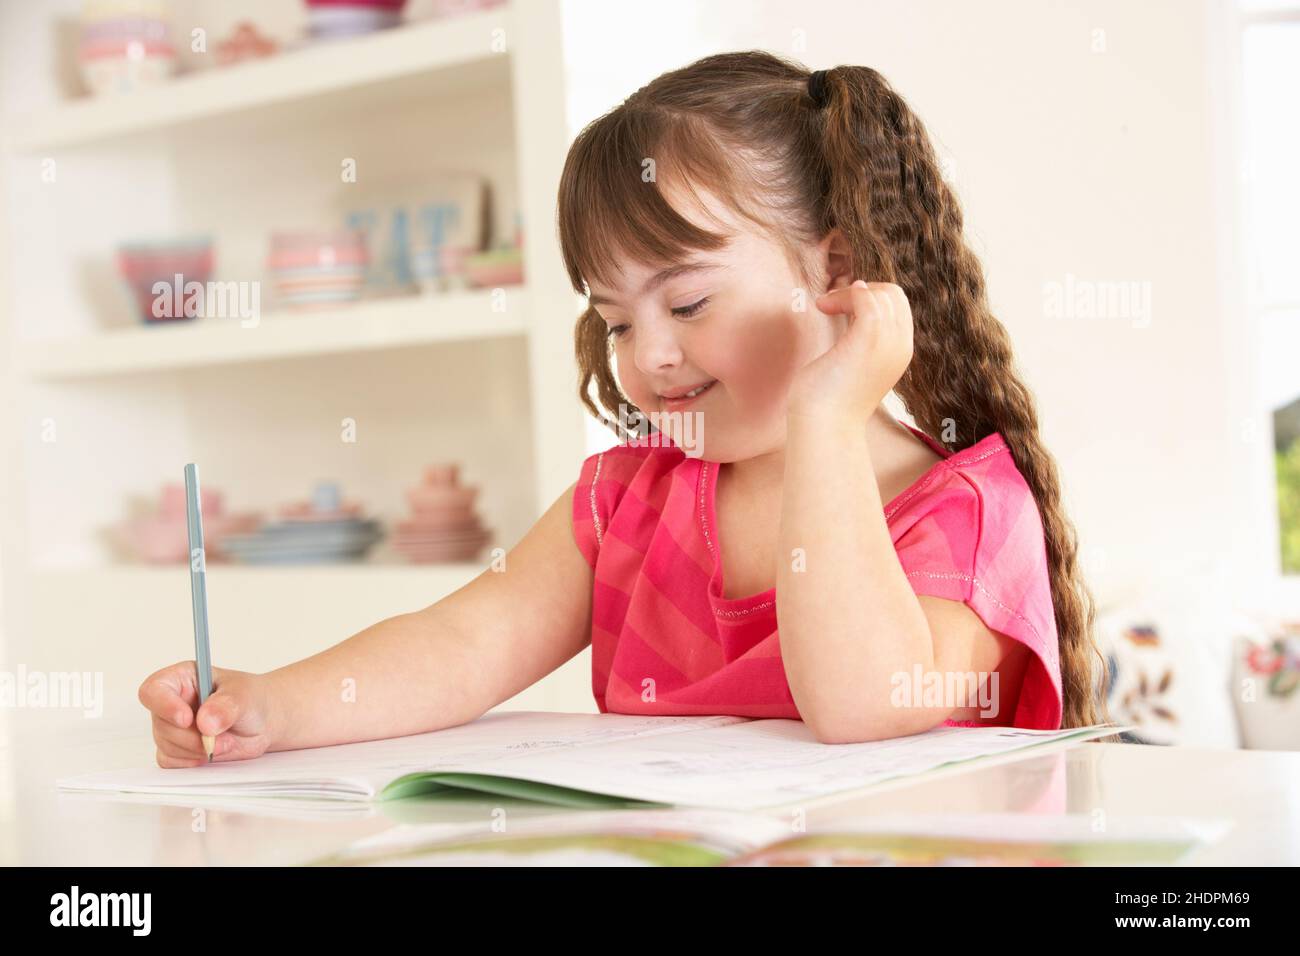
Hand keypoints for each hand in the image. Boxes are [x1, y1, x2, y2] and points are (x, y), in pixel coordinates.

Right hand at [138, 661, 274, 766]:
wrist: (260, 722)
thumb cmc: (249, 699)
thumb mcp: (243, 695)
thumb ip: (226, 705)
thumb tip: (205, 721)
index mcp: (182, 678)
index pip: (154, 690)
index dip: (165, 705)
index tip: (187, 719)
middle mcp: (172, 702)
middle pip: (161, 724)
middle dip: (191, 736)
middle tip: (217, 736)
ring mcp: (171, 727)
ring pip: (166, 745)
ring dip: (196, 749)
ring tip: (224, 741)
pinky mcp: (176, 748)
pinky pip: (172, 761)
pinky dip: (193, 760)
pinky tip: (212, 751)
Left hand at [788, 280, 913, 422]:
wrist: (824, 427)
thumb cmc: (829, 402)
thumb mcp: (851, 365)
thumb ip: (857, 340)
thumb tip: (850, 305)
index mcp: (899, 354)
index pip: (898, 308)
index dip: (872, 299)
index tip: (842, 309)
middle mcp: (900, 347)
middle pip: (895, 296)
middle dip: (863, 291)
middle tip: (832, 304)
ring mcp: (887, 342)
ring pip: (882, 293)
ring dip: (848, 293)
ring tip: (825, 306)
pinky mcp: (868, 338)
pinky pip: (864, 297)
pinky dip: (843, 295)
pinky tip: (823, 306)